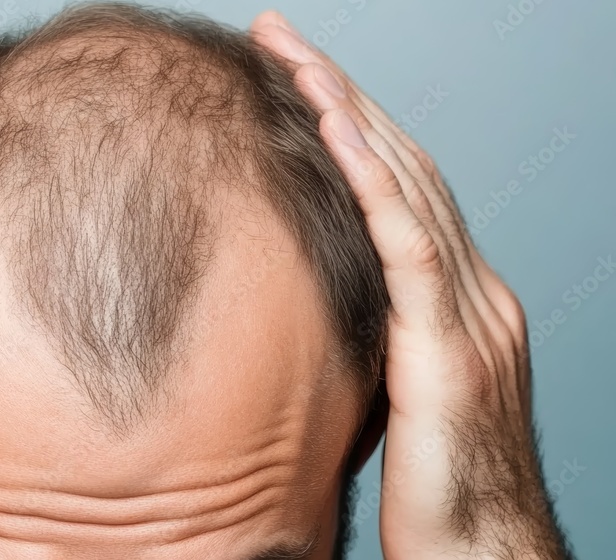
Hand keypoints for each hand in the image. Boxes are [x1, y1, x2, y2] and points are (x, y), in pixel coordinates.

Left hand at [251, 13, 569, 558]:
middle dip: (338, 93)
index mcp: (454, 298)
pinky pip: (410, 245)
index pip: (396, 185)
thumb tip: (309, 300)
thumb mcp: (390, 387)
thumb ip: (366, 332)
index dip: (346, 124)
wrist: (479, 549)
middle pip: (399, 165)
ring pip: (405, 187)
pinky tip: (336, 133)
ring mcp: (468, 312)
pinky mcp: (450, 347)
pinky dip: (373, 182)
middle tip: (281, 38)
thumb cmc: (432, 482)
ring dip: (347, 115)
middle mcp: (471, 289)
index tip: (291, 78)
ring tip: (295, 60)